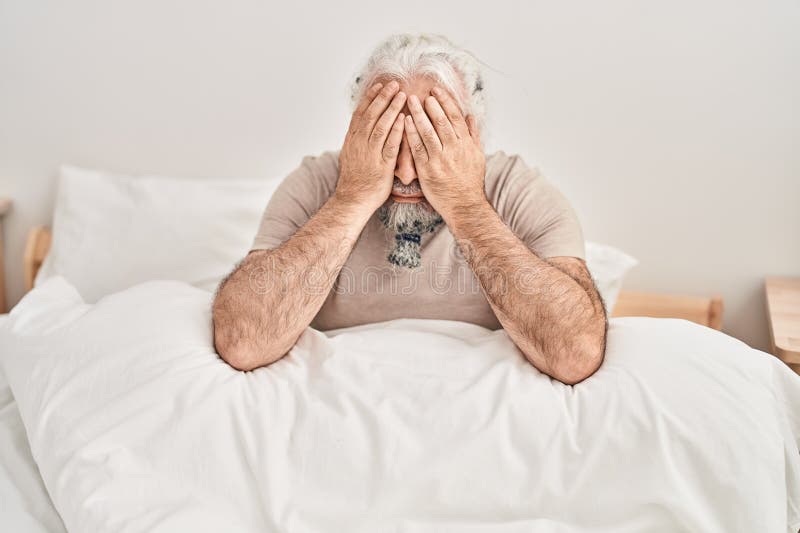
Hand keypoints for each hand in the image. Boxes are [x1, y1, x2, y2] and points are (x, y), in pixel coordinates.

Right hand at [335, 80, 406, 213]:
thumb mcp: (350, 155)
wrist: (352, 200)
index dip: (370, 98)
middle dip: (383, 97)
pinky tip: (404, 118)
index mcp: (352, 140)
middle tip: (394, 83)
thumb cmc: (355, 179)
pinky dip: (396, 130)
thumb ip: (357, 140)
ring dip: (392, 108)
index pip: (361, 113)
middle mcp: (359, 143)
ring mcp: (370, 153)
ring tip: (402, 95)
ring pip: (380, 125)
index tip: (379, 85)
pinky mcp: (381, 165)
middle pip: (371, 114)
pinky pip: (390, 144)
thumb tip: (361, 127)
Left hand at [404, 85, 485, 219]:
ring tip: (409, 101)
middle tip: (420, 91)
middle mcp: (454, 149)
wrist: (464, 205)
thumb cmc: (470, 182)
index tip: (436, 90)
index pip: (455, 117)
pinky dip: (411, 133)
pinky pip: (418, 148)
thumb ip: (473, 134)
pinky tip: (405, 122)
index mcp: (466, 144)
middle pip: (441, 121)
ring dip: (418, 114)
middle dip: (430, 104)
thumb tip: (471, 116)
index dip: (445, 101)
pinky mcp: (428, 170)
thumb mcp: (478, 156)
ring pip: (428, 132)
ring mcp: (440, 159)